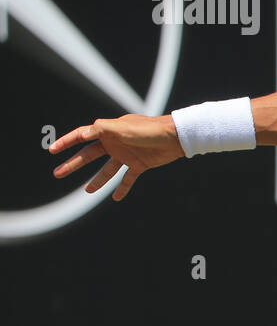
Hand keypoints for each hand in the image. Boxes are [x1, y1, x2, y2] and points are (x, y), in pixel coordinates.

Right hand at [49, 114, 185, 200]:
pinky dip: (122, 188)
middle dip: (73, 164)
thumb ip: (101, 130)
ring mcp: (127, 154)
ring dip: (97, 180)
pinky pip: (128, 178)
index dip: (66, 142)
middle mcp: (115, 143)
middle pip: (89, 155)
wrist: (175, 137)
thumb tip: (82, 134)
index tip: (52, 150)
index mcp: (108, 131)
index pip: (82, 136)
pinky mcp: (140, 164)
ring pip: (107, 170)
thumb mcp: (123, 128)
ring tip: (86, 191)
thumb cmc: (149, 129)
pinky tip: (116, 198)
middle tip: (57, 173)